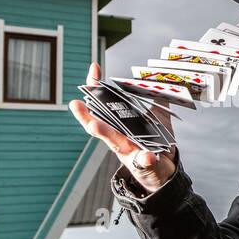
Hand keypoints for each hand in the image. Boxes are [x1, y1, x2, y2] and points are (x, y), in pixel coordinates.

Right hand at [68, 62, 177, 192]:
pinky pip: (143, 161)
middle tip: (74, 104)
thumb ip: (157, 100)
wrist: (165, 170)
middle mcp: (118, 137)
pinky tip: (147, 156)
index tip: (94, 68)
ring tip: (93, 126)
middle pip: (98, 124)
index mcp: (118, 123)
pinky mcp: (142, 165)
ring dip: (104, 133)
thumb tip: (159, 79)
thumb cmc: (155, 142)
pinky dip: (145, 159)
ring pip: (113, 142)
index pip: (103, 103)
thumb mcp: (157, 118)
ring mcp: (128, 152)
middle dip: (86, 115)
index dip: (96, 87)